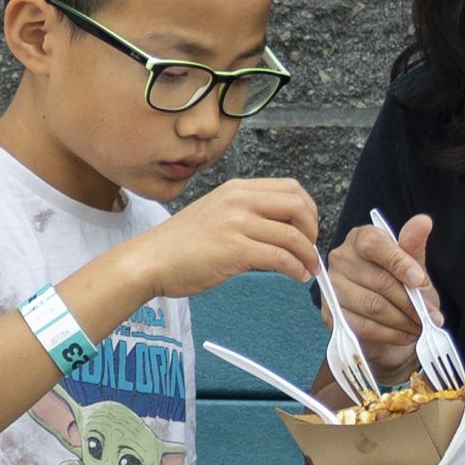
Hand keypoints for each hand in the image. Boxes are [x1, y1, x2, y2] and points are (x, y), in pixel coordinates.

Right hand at [135, 179, 320, 298]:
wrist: (151, 259)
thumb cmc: (182, 243)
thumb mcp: (217, 212)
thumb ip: (248, 213)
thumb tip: (284, 227)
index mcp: (237, 189)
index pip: (291, 188)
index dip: (309, 210)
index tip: (309, 230)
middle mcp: (238, 200)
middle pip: (298, 206)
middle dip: (313, 230)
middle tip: (311, 250)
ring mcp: (237, 223)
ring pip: (293, 235)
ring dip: (309, 256)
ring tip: (309, 269)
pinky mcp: (235, 250)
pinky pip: (281, 258)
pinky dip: (296, 269)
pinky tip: (297, 276)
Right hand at [325, 216, 438, 379]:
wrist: (391, 326)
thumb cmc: (403, 291)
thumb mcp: (415, 270)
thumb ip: (414, 248)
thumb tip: (423, 221)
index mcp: (361, 238)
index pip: (375, 244)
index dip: (399, 262)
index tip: (420, 280)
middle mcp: (341, 258)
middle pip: (378, 280)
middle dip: (409, 302)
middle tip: (427, 315)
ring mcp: (332, 286)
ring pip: (372, 305)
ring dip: (402, 320)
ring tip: (418, 325)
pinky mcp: (330, 314)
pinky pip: (363, 326)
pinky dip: (390, 334)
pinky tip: (404, 334)